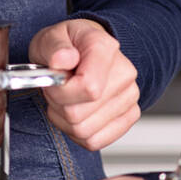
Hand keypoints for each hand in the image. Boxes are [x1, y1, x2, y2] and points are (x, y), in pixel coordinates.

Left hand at [28, 18, 139, 150]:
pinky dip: (78, 133)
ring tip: (66, 97)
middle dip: (57, 104)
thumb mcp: (50, 38)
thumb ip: (53, 46)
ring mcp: (130, 96)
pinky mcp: (130, 116)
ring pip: (85, 131)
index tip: (53, 81)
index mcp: (104, 48)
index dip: (61, 91)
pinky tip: (76, 111)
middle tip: (56, 87)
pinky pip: (95, 141)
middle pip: (79, 113)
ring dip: (65, 120)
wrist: (83, 50)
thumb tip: (63, 58)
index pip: (88, 88)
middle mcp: (124, 73)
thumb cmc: (67, 45)